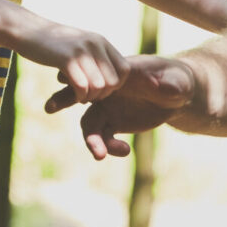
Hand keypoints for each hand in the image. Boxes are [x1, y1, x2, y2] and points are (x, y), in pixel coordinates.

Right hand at [20, 24, 128, 103]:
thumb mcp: (79, 43)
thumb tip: (110, 77)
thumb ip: (95, 55)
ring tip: (80, 96)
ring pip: (99, 86)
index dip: (116, 85)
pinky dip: (80, 96)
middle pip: (113, 81)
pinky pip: (83, 87)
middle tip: (89, 95)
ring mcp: (81, 51)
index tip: (100, 89)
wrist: (27, 30)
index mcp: (101, 41)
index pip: (124, 69)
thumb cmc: (52, 42)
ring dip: (90, 97)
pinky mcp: (66, 59)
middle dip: (103, 95)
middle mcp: (95, 44)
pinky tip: (73, 95)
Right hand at [45, 53, 196, 159]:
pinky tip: (124, 151)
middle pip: (81, 93)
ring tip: (99, 155)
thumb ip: (169, 83)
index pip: (94, 72)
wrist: (178, 96)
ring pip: (90, 123)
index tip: (61, 78)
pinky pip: (103, 137)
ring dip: (91, 139)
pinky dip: (108, 146)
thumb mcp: (177, 81)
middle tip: (49, 106)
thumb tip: (162, 85)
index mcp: (118, 73)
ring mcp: (109, 106)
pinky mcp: (114, 122)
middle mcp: (109, 89)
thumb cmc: (178, 81)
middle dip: (63, 98)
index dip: (77, 75)